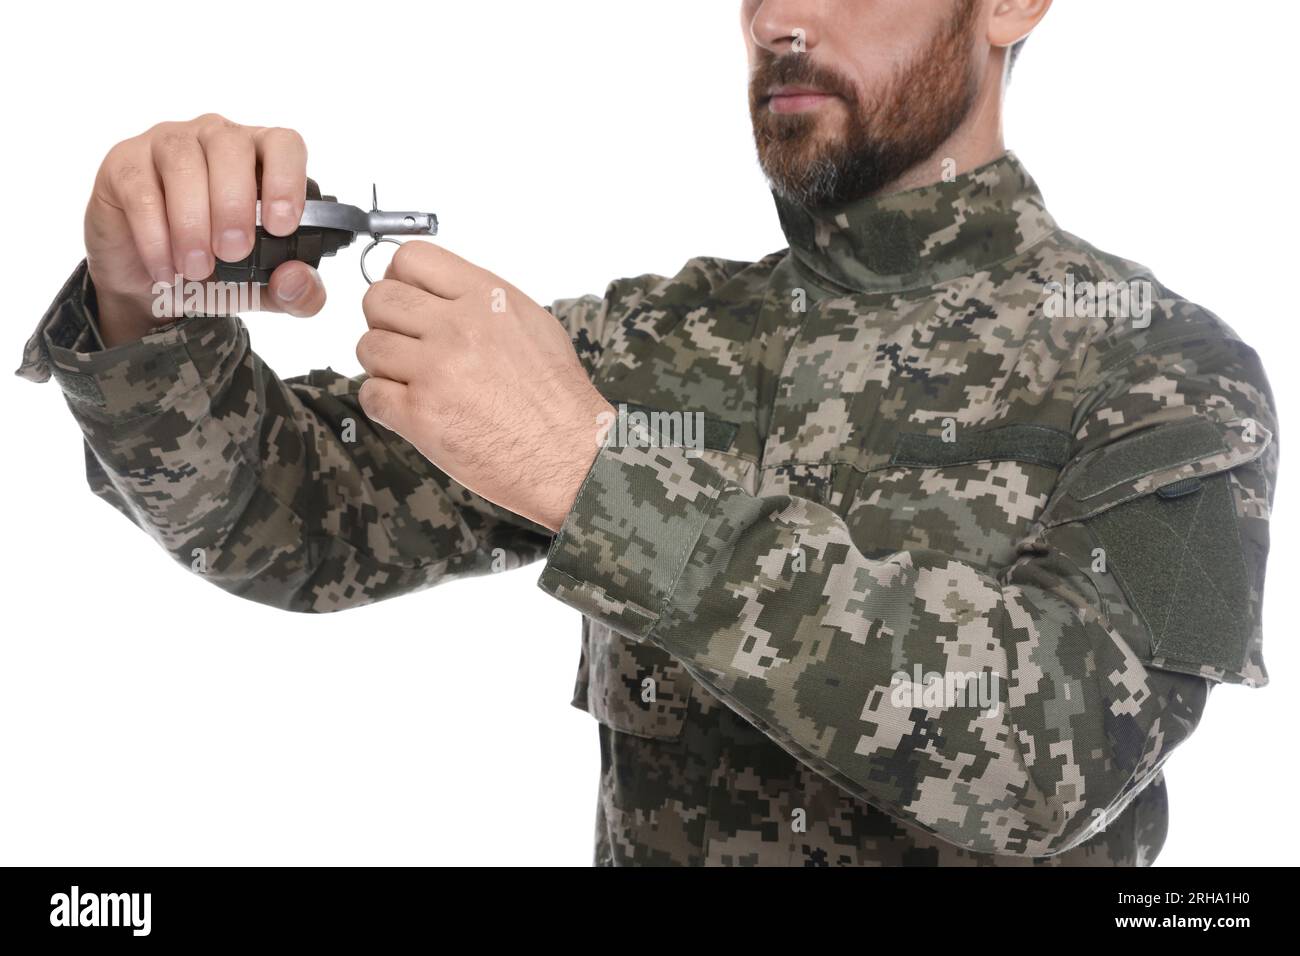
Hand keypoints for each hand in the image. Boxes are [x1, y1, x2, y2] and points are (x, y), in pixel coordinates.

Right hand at [85, 113, 327, 346]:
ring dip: (192, 221)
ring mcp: (166, 144)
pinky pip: (140, 189)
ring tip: (196, 268)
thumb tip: (298, 281)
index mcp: (259, 159)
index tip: (280, 226)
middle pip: (230, 146)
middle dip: (234, 204)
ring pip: (182, 161)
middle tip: (233, 252)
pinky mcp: (124, 165)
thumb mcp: (263, 290)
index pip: (283, 143)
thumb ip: (296, 293)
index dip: (286, 178)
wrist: (151, 287)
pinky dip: (155, 235)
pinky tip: (165, 269)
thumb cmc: (216, 270)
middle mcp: (214, 139)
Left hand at [357, 242, 613, 531]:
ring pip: (368, 347)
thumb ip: (479, 300)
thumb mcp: (531, 322)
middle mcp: (457, 328)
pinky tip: (412, 409)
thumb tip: (437, 291)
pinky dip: (385, 403)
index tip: (405, 300)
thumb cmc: (556, 394)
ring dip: (384, 365)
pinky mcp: (420, 416)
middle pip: (378, 299)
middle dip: (384, 321)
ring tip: (413, 381)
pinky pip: (371, 394)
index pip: (409, 259)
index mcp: (485, 298)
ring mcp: (435, 372)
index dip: (397, 278)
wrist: (569, 454)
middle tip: (404, 344)